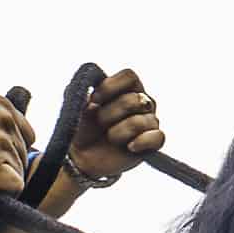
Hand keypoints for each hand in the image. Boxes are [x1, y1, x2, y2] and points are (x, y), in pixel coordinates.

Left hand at [66, 68, 164, 184]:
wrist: (84, 156)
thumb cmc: (84, 126)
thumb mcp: (76, 108)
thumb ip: (80, 95)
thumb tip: (88, 96)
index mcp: (126, 88)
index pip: (129, 76)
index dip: (111, 87)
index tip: (94, 100)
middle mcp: (142, 101)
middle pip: (135, 100)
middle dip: (110, 114)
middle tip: (100, 123)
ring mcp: (150, 121)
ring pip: (140, 122)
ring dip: (118, 132)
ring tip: (110, 137)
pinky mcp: (153, 142)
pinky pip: (157, 138)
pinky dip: (141, 142)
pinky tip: (129, 147)